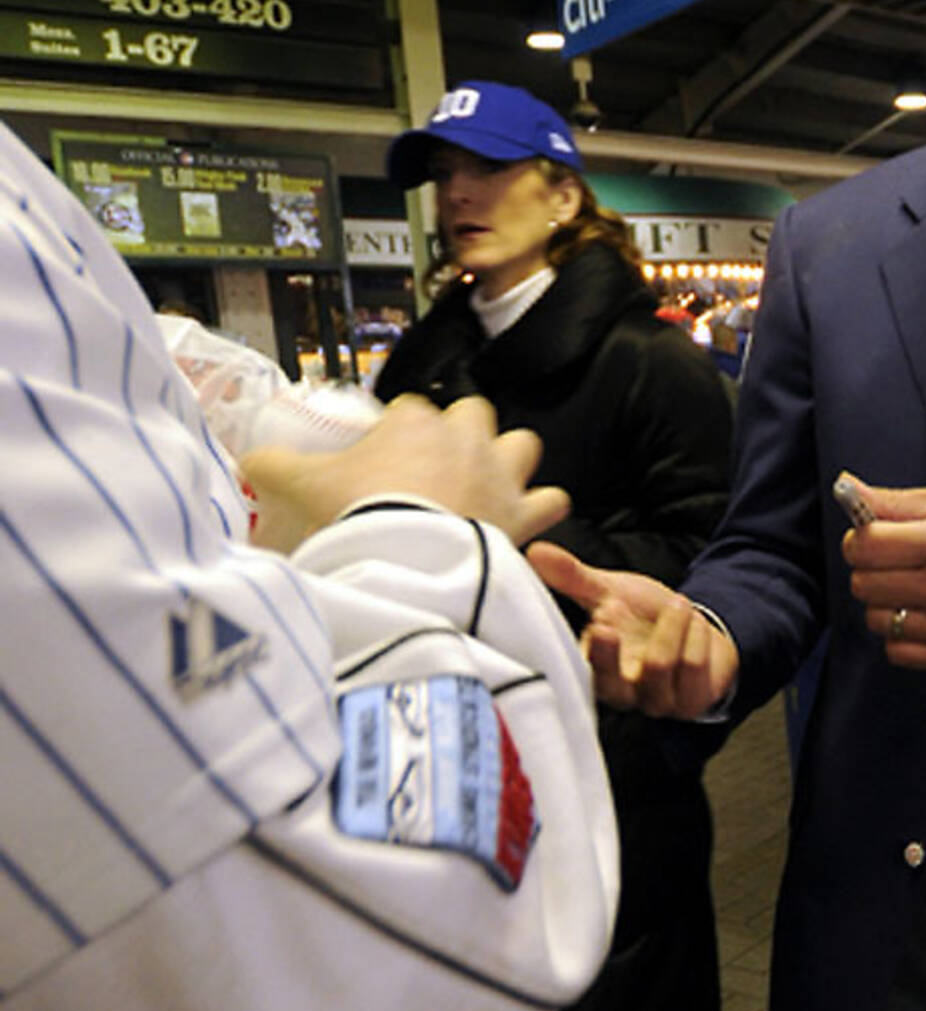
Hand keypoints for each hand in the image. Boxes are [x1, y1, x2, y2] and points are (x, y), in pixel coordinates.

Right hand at [242, 395, 568, 552]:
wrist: (403, 558)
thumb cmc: (355, 512)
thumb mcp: (300, 483)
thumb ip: (272, 465)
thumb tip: (245, 461)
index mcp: (414, 420)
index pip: (408, 410)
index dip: (398, 433)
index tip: (384, 460)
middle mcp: (465, 435)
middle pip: (472, 413)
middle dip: (461, 433)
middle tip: (438, 468)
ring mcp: (500, 472)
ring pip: (522, 445)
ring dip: (509, 461)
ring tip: (489, 485)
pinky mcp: (525, 512)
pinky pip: (553, 499)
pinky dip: (542, 509)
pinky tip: (527, 521)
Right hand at [527, 542, 738, 717]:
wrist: (694, 630)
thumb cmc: (643, 617)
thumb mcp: (609, 592)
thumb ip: (573, 578)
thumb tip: (535, 552)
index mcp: (594, 672)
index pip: (579, 676)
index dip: (586, 654)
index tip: (591, 623)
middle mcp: (622, 694)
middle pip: (611, 688)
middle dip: (610, 653)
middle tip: (610, 609)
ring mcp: (657, 701)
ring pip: (658, 667)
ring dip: (670, 624)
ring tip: (677, 603)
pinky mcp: (691, 702)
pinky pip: (692, 666)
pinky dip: (695, 634)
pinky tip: (694, 622)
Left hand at [839, 474, 925, 668]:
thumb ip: (901, 501)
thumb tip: (851, 492)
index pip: (868, 545)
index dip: (860, 536)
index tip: (871, 534)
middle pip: (865, 584)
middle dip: (869, 567)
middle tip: (894, 558)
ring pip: (877, 620)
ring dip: (884, 602)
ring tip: (910, 585)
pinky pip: (898, 652)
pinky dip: (900, 633)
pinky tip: (920, 612)